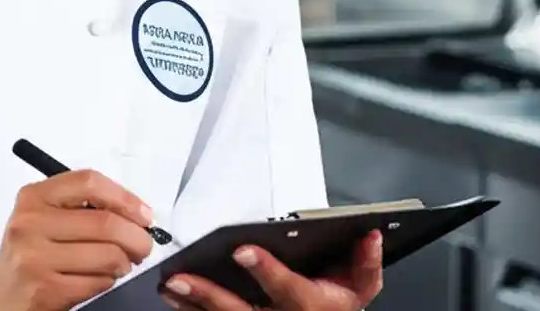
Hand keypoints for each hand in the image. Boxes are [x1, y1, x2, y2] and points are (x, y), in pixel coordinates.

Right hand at [0, 169, 155, 310]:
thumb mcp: (44, 215)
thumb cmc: (31, 250)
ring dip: (124, 263)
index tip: (143, 214)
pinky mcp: (45, 289)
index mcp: (34, 197)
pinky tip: (97, 278)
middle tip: (143, 245)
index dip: (125, 197)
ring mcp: (35, 258)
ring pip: (108, 256)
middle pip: (105, 223)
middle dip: (137, 237)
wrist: (0, 292)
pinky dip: (108, 281)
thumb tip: (137, 214)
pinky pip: (99, 283)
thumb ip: (82, 206)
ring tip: (118, 264)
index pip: (89, 182)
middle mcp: (30, 223)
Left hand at [160, 230, 383, 310]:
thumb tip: (370, 235)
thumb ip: (366, 262)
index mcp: (312, 306)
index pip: (288, 289)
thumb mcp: (361, 286)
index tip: (242, 249)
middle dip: (211, 295)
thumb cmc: (338, 303)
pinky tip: (174, 298)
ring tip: (169, 286)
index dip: (266, 271)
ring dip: (193, 306)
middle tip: (182, 277)